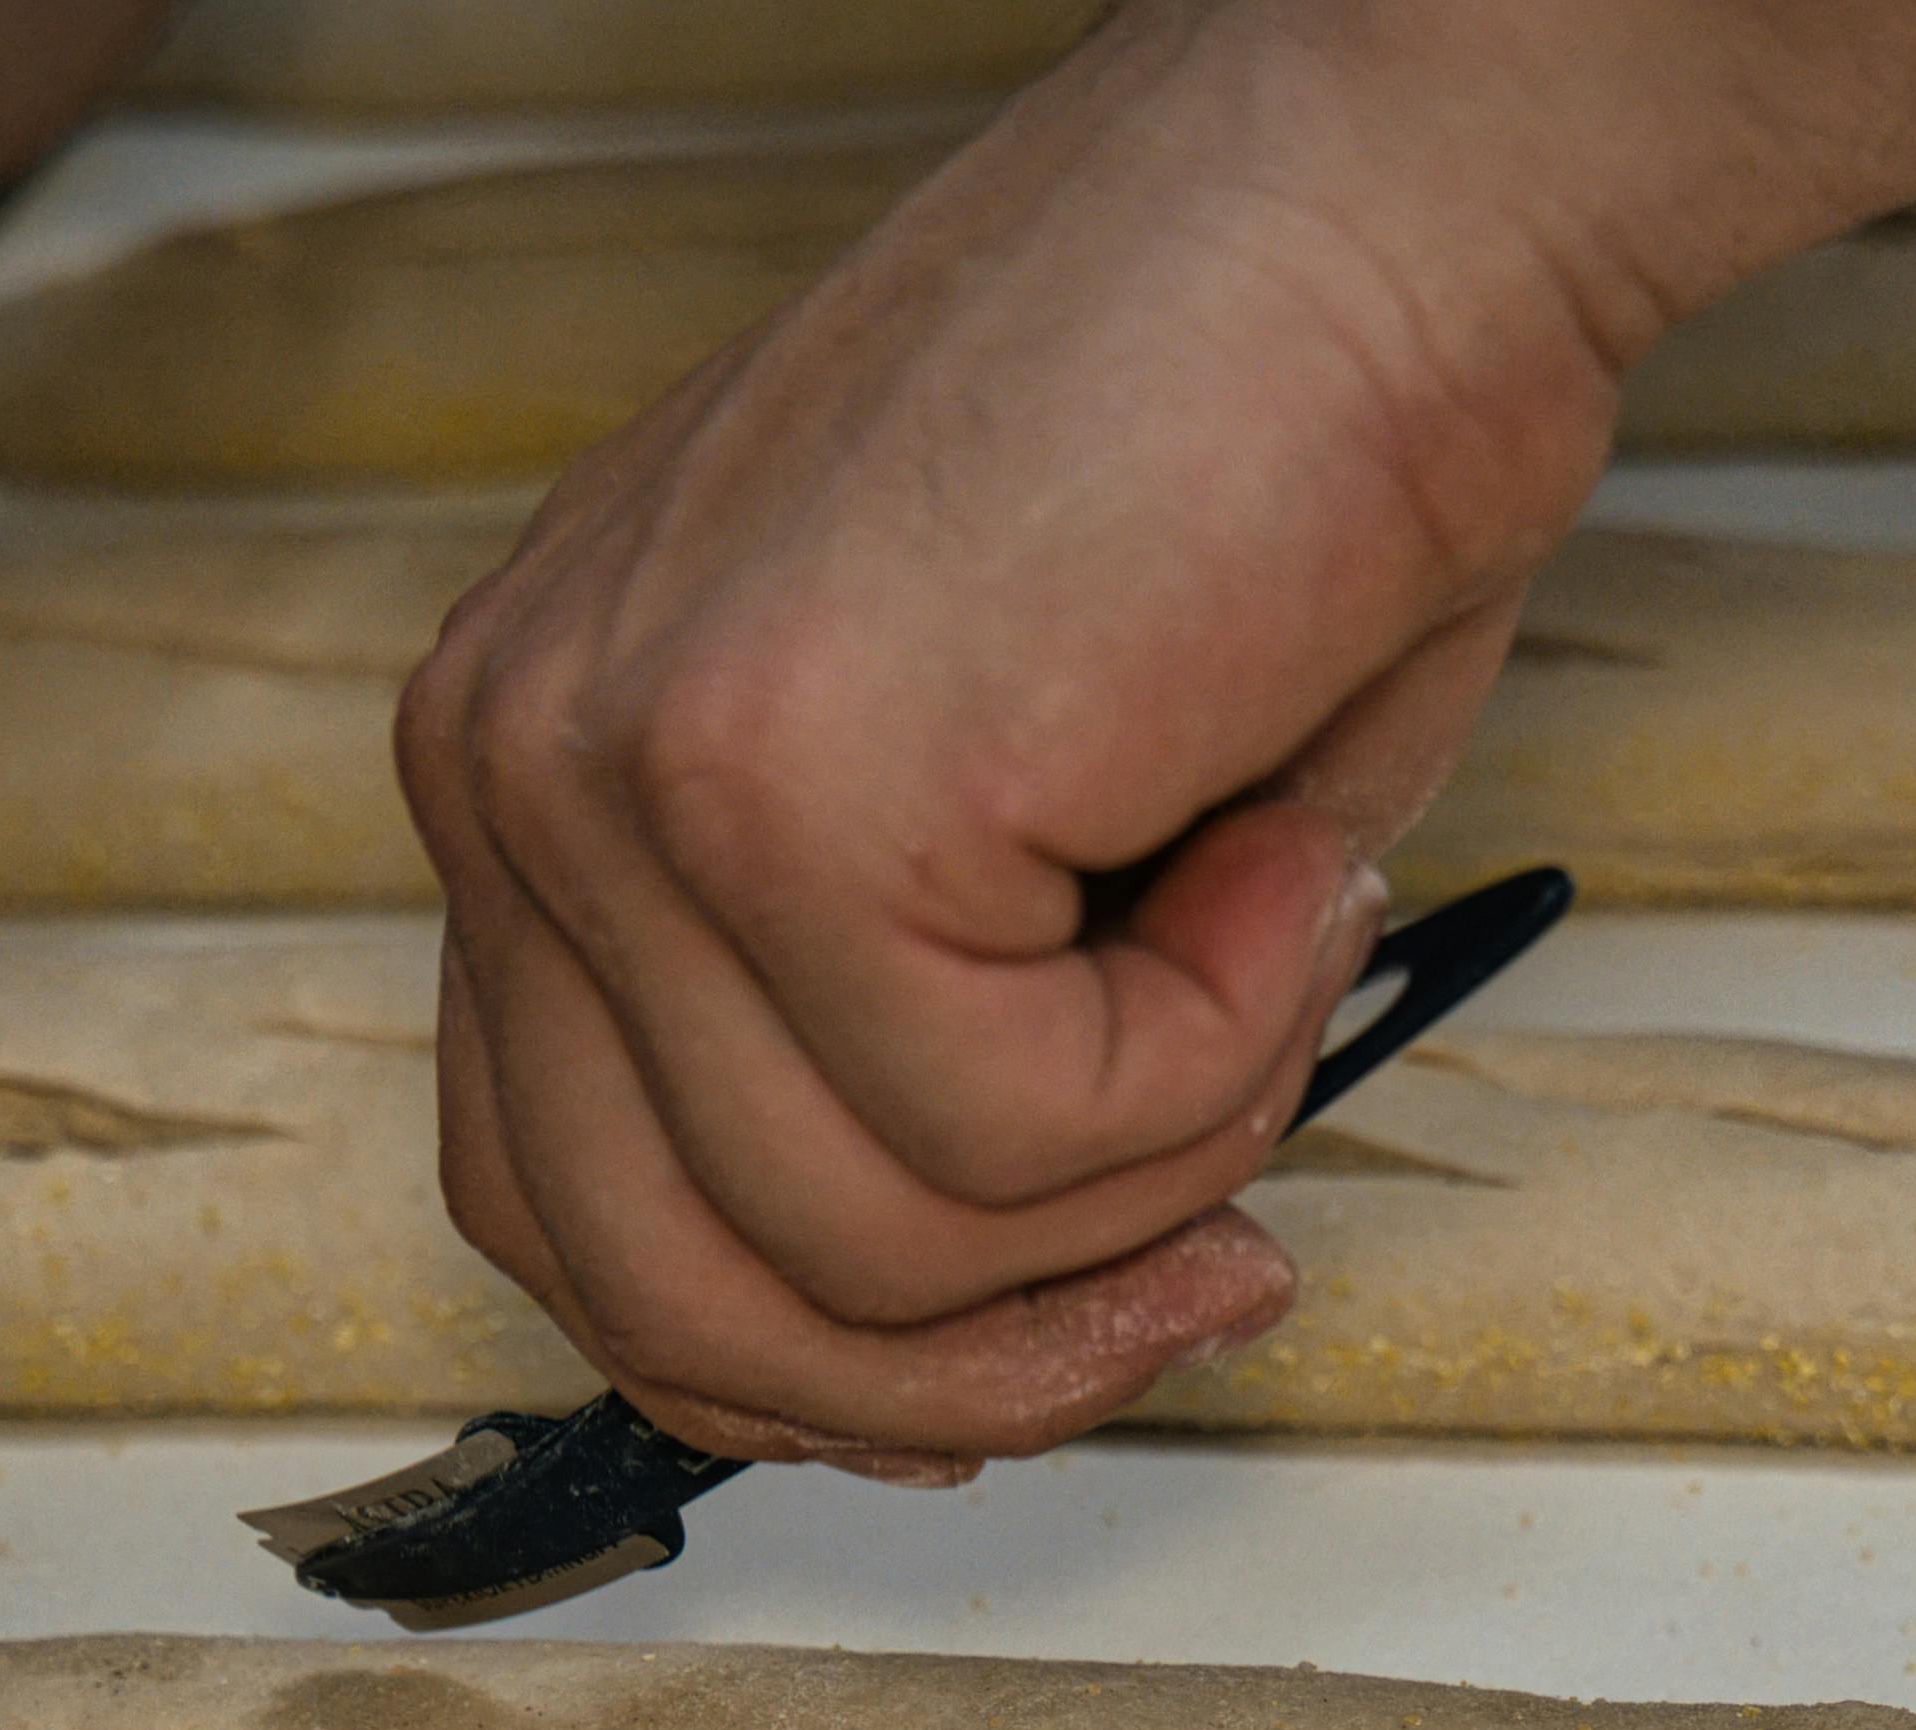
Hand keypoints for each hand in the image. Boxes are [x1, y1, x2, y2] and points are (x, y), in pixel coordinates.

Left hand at [393, 8, 1581, 1475]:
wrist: (1400, 187)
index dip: (833, 1352)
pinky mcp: (781, 790)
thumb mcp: (1011, 847)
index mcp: (538, 765)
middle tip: (1212, 1268)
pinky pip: (1004, 1141)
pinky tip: (1273, 852)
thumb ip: (902, 1077)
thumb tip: (955, 1345)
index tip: (1068, 1321)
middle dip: (983, 1358)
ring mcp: (618, 775)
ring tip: (1271, 932)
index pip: (571, 1216)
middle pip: (669, 1298)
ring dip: (1150, 1163)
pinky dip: (1213, 1059)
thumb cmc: (1260, 458)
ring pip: (866, 1249)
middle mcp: (515, 765)